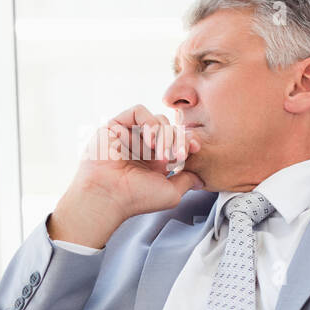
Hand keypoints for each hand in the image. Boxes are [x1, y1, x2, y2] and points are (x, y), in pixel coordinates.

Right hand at [47, 105, 203, 248]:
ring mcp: (130, 135)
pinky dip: (148, 121)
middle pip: (170, 129)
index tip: (194, 148)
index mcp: (155, 161)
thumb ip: (187, 181)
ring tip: (159, 152)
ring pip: (157, 120)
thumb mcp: (171, 193)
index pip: (177, 141)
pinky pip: (138, 111)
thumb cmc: (136, 198)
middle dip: (178, 140)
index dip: (188, 141)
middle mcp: (143, 147)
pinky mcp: (116, 125)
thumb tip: (201, 178)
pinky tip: (149, 140)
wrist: (109, 195)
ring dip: (164, 134)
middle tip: (177, 155)